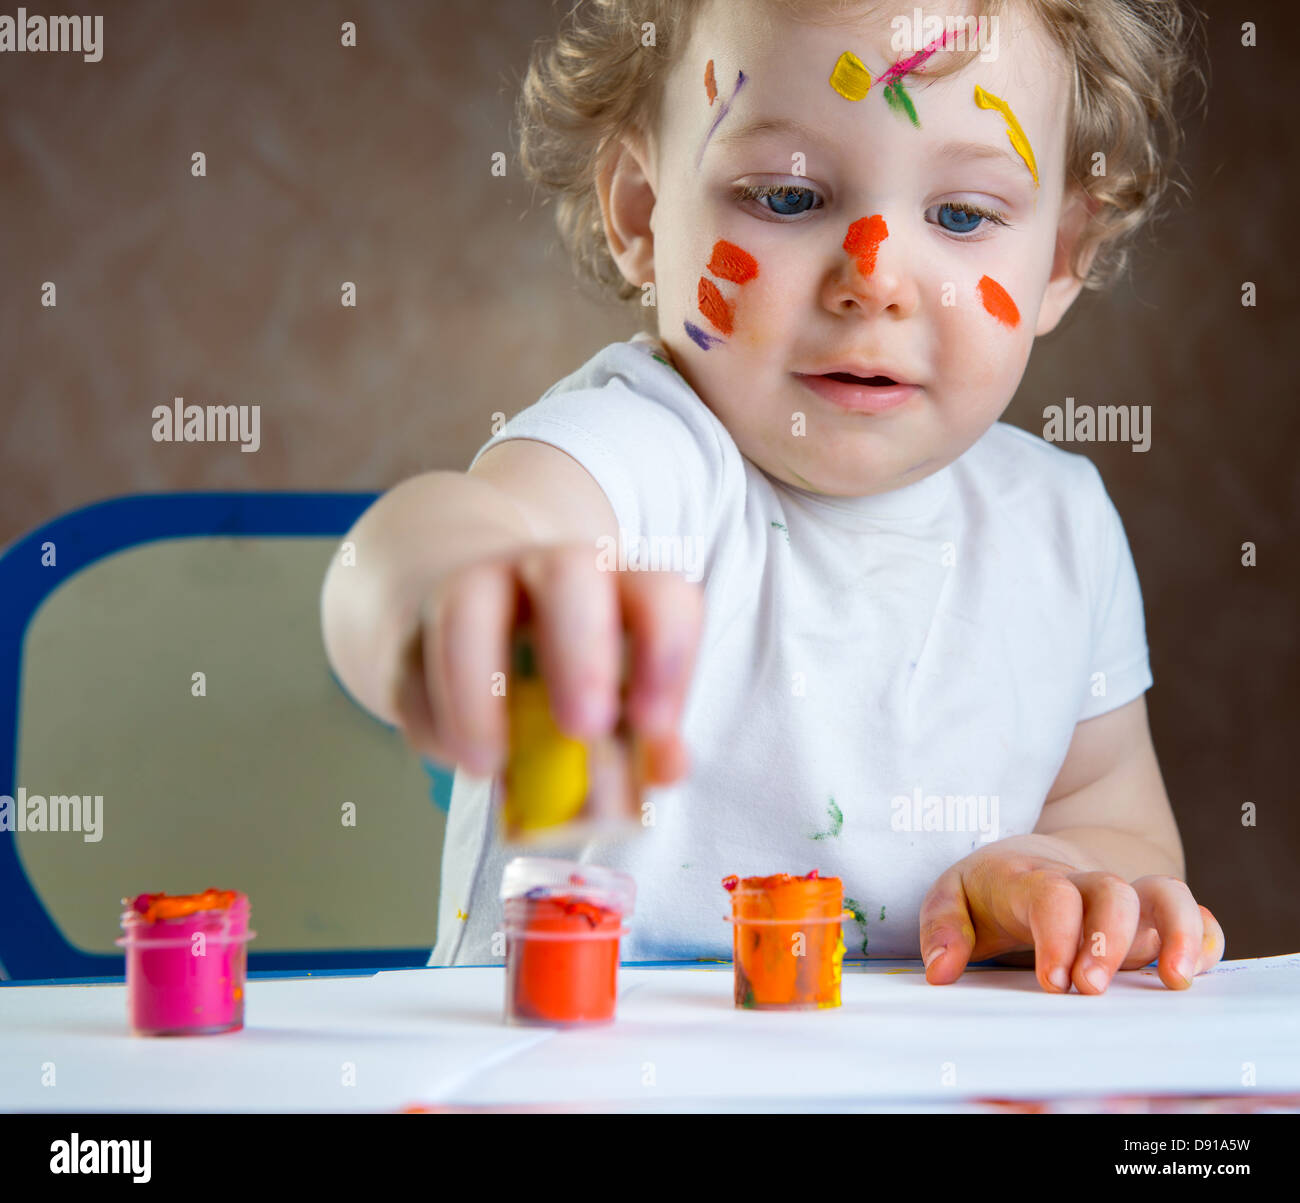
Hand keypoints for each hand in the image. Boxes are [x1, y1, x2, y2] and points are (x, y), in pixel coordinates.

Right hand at [390, 541, 703, 791]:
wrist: (441, 572)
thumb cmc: (547, 643)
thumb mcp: (608, 676)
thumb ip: (642, 725)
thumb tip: (666, 767)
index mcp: (614, 583)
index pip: (659, 596)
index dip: (666, 658)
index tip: (654, 727)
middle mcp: (545, 570)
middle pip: (568, 574)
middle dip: (580, 654)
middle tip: (585, 727)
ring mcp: (469, 585)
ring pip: (466, 610)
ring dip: (476, 693)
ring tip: (489, 763)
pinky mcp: (408, 624)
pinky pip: (413, 669)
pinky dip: (433, 722)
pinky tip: (456, 755)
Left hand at [918, 838, 1225, 992]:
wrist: (1036, 857)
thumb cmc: (992, 888)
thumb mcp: (952, 897)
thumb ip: (942, 929)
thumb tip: (942, 970)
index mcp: (1030, 879)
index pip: (1051, 894)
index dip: (1058, 935)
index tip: (1052, 982)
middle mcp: (1084, 885)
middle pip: (1112, 891)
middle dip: (1109, 939)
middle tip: (1093, 988)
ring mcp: (1124, 899)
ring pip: (1165, 895)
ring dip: (1177, 933)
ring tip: (1174, 980)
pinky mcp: (1154, 916)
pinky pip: (1195, 913)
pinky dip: (1205, 937)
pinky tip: (1194, 970)